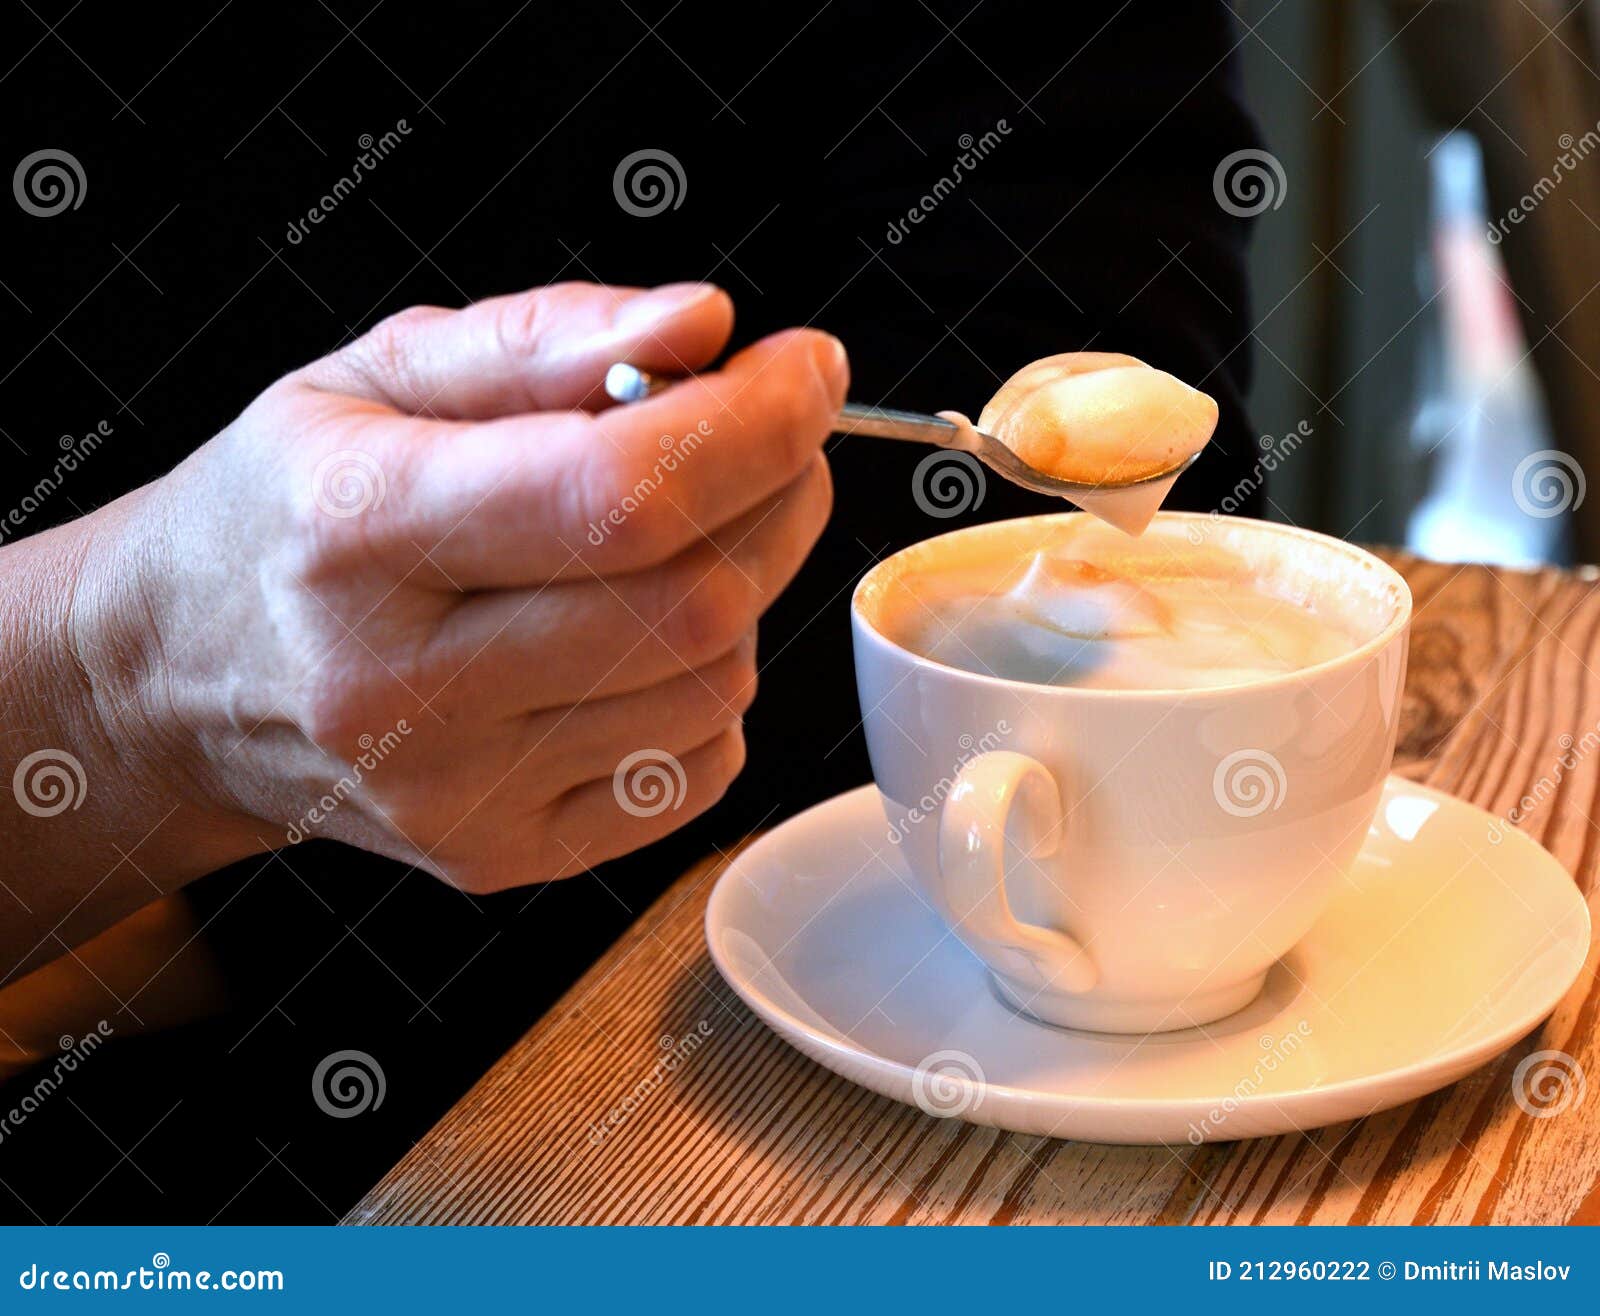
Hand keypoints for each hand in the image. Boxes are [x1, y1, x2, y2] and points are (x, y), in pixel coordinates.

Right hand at [75, 282, 844, 894]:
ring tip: (672, 539)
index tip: (805, 370)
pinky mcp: (499, 856)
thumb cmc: (287, 510)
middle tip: (772, 439)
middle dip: (776, 499)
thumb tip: (702, 326)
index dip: (752, 426)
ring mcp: (455, 793)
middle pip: (690, 603)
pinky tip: (637, 638)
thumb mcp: (378, 375)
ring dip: (742, 589)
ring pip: (711, 685)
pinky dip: (707, 684)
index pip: (615, 497)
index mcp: (357, 535)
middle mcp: (399, 688)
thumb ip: (544, 338)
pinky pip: (696, 768)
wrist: (181, 678)